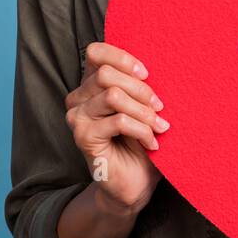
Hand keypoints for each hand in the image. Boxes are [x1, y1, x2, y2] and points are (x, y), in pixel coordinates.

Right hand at [64, 41, 168, 214]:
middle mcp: (78, 98)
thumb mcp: (143, 107)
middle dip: (141, 90)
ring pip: (113, 96)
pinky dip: (142, 130)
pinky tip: (152, 143)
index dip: (122, 58)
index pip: (96, 52)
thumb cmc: (141, 143)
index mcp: (91, 84)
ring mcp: (77, 117)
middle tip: (160, 108)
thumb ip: (139, 84)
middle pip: (106, 74)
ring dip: (143, 112)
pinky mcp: (83, 137)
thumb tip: (158, 63)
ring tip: (159, 127)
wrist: (135, 184)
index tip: (147, 74)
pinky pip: (118, 121)